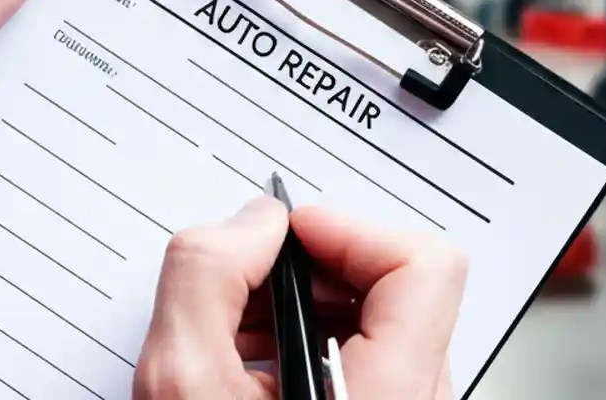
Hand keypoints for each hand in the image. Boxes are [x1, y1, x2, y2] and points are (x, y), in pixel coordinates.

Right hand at [134, 198, 467, 399]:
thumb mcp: (180, 384)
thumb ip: (209, 278)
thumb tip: (253, 222)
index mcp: (387, 393)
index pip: (426, 263)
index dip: (351, 227)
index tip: (289, 232)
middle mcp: (417, 399)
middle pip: (402, 280)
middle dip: (315, 263)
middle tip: (249, 279)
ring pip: (385, 315)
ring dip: (309, 300)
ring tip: (241, 325)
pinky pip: (372, 350)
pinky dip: (313, 336)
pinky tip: (255, 358)